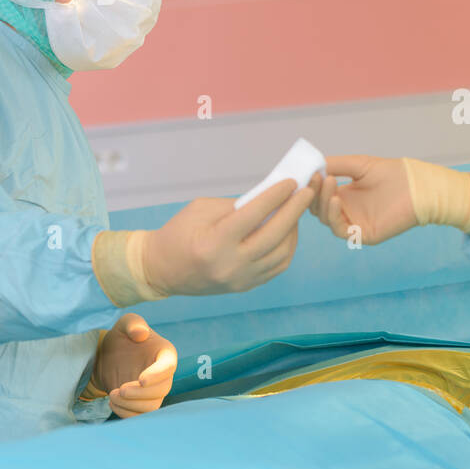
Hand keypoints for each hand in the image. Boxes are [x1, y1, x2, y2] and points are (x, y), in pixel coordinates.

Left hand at [90, 313, 177, 418]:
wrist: (108, 356)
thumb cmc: (121, 337)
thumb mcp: (125, 323)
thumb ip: (134, 324)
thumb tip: (141, 333)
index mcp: (165, 354)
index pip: (168, 367)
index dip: (157, 375)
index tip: (140, 380)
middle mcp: (164, 374)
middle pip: (162, 390)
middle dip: (140, 394)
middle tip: (119, 390)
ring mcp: (154, 390)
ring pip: (151, 406)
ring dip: (131, 405)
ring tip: (112, 395)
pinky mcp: (142, 403)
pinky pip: (140, 415)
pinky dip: (126, 413)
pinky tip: (113, 402)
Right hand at [142, 177, 317, 294]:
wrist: (162, 269)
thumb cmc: (179, 233)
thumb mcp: (202, 210)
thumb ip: (238, 205)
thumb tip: (272, 196)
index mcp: (214, 243)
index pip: (253, 215)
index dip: (275, 196)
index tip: (292, 182)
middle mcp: (230, 265)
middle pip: (274, 235)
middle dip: (294, 210)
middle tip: (307, 191)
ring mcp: (240, 279)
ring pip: (281, 253)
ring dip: (293, 229)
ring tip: (295, 210)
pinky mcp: (246, 286)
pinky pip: (277, 266)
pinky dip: (287, 247)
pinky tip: (287, 231)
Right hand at [311, 155, 416, 245]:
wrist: (417, 185)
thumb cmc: (393, 174)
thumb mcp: (359, 165)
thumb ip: (336, 164)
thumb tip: (312, 165)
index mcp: (345, 195)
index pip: (318, 195)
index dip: (310, 185)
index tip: (304, 172)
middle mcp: (346, 211)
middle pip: (317, 207)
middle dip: (314, 192)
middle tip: (315, 177)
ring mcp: (353, 223)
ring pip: (325, 218)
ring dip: (322, 201)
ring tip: (327, 182)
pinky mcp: (362, 234)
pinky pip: (340, 229)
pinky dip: (333, 214)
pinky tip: (336, 199)